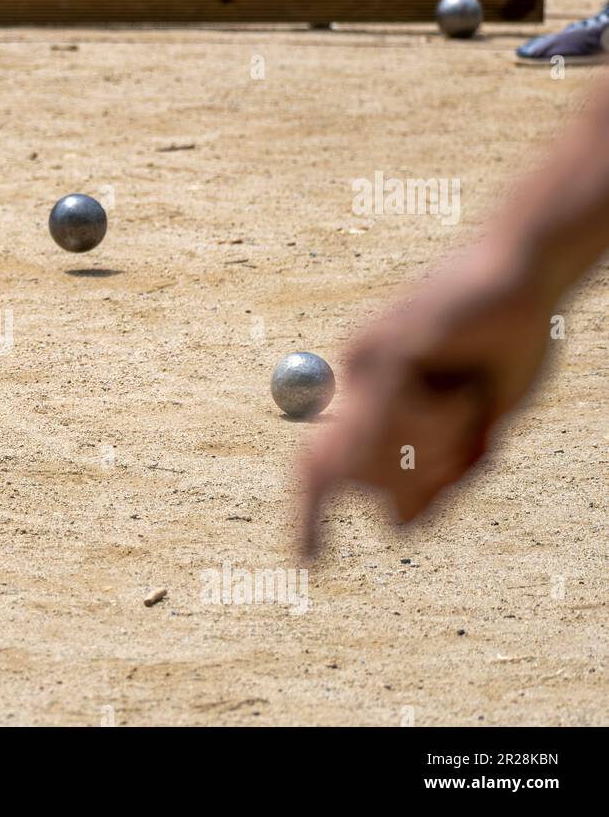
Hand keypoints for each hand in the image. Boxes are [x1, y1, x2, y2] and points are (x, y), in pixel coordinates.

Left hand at [298, 238, 553, 556]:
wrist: (529, 273)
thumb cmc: (502, 348)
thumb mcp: (476, 428)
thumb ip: (439, 473)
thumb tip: (397, 523)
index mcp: (364, 400)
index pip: (316, 467)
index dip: (308, 517)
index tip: (309, 564)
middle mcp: (352, 378)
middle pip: (348, 470)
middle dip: (404, 481)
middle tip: (457, 448)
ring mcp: (366, 356)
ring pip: (379, 446)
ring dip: (439, 444)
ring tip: (473, 400)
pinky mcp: (392, 339)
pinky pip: (397, 404)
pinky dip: (439, 414)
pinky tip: (465, 392)